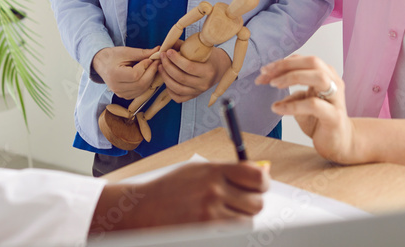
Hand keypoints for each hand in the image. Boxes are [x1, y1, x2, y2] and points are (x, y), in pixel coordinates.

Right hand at [89, 161, 268, 234]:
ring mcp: (210, 212)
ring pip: (247, 221)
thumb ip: (227, 171)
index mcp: (214, 170)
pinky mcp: (206, 230)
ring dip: (241, 219)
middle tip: (240, 203)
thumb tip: (260, 173)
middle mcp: (214, 190)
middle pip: (256, 202)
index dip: (262, 183)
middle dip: (252, 204)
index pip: (256, 176)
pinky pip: (233, 233)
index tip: (259, 186)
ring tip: (225, 215)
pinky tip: (216, 225)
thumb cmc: (170, 189)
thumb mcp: (197, 171)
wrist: (142, 208)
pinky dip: (229, 231)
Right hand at [92, 46, 160, 99]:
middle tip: (156, 63)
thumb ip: (142, 53)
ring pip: (141, 90)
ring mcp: (120, 93)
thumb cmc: (113, 56)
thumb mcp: (126, 51)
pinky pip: (139, 93)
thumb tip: (158, 51)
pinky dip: (146, 84)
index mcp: (114, 75)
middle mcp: (116, 87)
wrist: (102, 63)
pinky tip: (147, 75)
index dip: (145, 67)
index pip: (135, 75)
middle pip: (140, 84)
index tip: (151, 59)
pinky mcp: (124, 96)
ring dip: (150, 79)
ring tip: (152, 68)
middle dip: (151, 73)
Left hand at [159, 47, 230, 102]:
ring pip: (177, 88)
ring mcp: (198, 92)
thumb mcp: (201, 48)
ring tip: (161, 66)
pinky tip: (166, 79)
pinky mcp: (193, 96)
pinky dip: (169, 90)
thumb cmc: (209, 56)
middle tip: (162, 57)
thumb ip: (184, 46)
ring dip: (165, 77)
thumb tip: (167, 44)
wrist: (220, 67)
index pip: (189, 67)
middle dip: (168, 66)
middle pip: (181, 78)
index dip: (176, 60)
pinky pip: (178, 97)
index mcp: (208, 71)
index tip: (168, 52)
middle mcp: (204, 84)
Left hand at [256, 54, 361, 164]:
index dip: (282, 63)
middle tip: (266, 75)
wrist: (339, 142)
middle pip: (312, 62)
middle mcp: (334, 82)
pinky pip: (314, 105)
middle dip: (286, 65)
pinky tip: (278, 108)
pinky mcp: (335, 116)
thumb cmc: (320, 119)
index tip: (263, 72)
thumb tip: (269, 80)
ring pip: (319, 77)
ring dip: (292, 77)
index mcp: (326, 75)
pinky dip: (293, 105)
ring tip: (274, 85)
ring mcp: (336, 98)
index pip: (303, 60)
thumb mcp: (301, 101)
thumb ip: (291, 91)